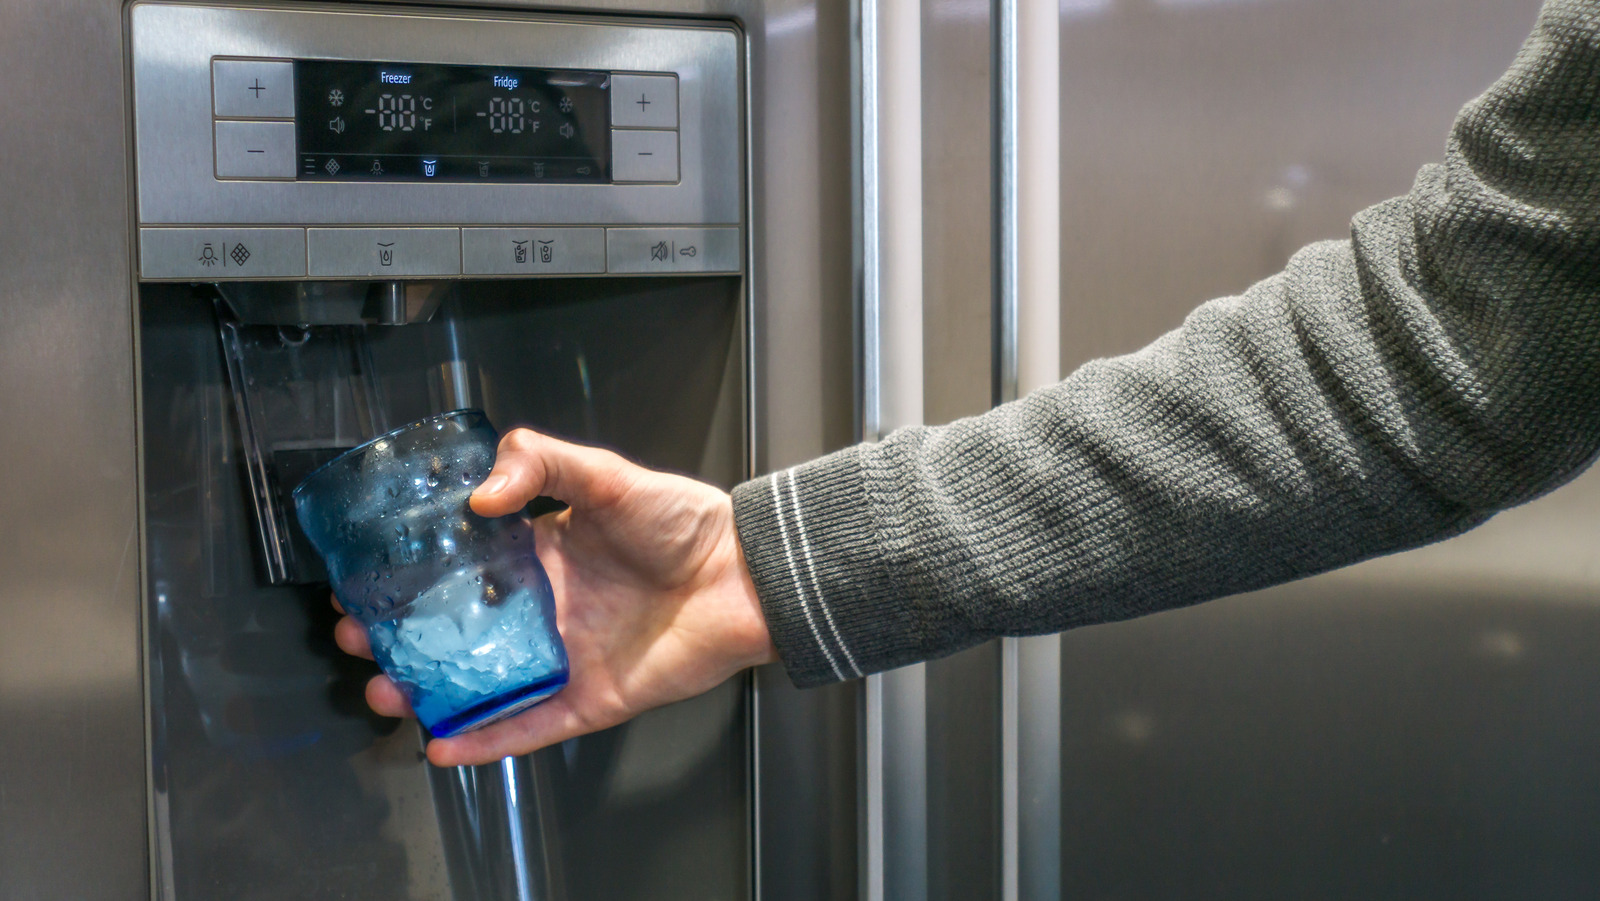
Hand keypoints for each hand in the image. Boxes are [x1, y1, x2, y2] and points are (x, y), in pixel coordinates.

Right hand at [333, 428, 777, 766]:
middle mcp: (544, 609)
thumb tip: (481, 493)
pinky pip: (529, 725)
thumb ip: (541, 465)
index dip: (411, 580)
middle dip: (403, 641)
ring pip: (482, 685)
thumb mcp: (606, 474)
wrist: (745, 574)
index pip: (459, 572)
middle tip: (360, 639)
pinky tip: (444, 745)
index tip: (367, 582)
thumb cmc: (684, 522)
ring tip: (386, 693)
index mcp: (540, 556)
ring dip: (431, 695)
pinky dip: (488, 740)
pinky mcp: (589, 697)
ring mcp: (563, 657)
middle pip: (458, 632)